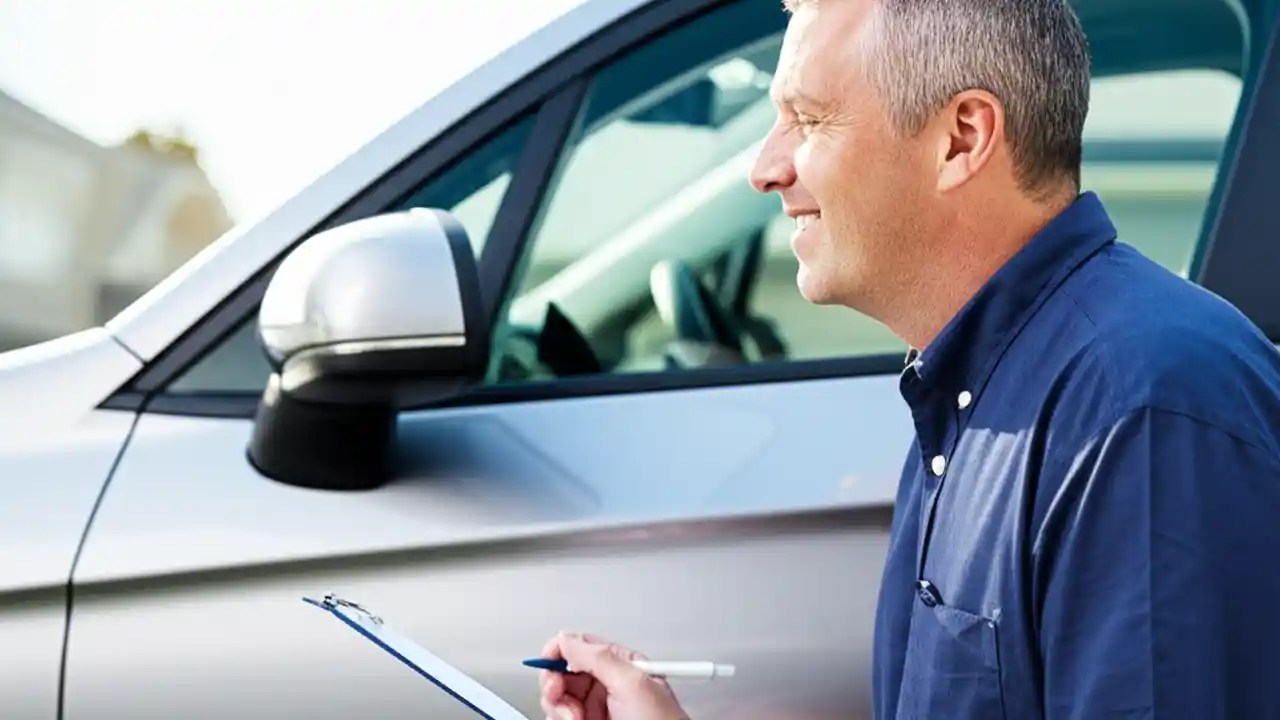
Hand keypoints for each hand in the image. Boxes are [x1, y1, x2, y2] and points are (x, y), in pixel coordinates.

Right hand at [538, 632, 688, 719]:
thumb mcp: (633, 684)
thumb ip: (599, 657)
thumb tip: (567, 639)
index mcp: (620, 664)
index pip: (579, 644)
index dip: (559, 651)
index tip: (548, 664)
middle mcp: (607, 684)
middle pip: (562, 672)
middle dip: (555, 683)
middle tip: (558, 695)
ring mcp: (597, 709)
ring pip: (558, 698)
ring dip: (559, 709)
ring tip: (576, 718)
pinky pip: (561, 718)